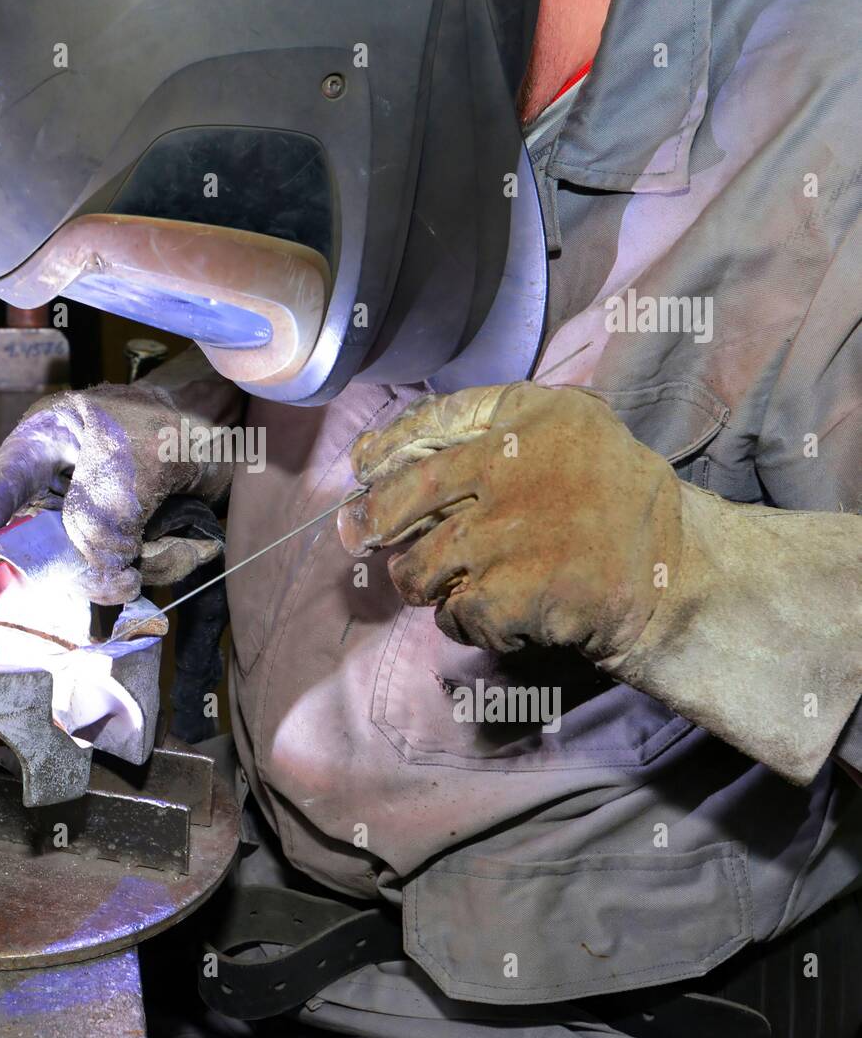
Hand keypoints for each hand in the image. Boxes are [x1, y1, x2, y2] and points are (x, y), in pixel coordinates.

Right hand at [0, 382, 229, 602]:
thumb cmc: (171, 422)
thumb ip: (104, 521)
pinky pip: (131, 568)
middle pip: (41, 546)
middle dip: (85, 568)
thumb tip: (102, 576)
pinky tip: (189, 537)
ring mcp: (92, 512)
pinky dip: (166, 560)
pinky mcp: (126, 533)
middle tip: (120, 575)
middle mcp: (60, 483)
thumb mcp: (132, 466)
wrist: (227, 424)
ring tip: (178, 532)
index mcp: (43, 444)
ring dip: (144, 562)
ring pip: (94, 566)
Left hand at [337, 383, 681, 660]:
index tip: (360, 464)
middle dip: (370, 521)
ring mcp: (507, 534)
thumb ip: (498, 428)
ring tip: (445, 584)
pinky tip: (497, 613)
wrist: (677, 577)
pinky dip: (463, 620)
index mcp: (530, 417)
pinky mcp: (511, 593)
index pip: (434, 418)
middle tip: (359, 535)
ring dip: (419, 581)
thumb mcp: (575, 432)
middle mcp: (510, 467)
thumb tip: (397, 456)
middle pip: (402, 496)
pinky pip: (453, 613)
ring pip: (418, 566)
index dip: (386, 444)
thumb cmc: (618, 503)